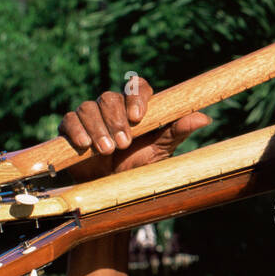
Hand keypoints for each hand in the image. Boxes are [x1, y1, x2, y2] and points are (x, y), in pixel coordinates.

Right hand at [58, 76, 210, 182]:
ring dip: (97, 128)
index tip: (137, 117)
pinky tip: (85, 146)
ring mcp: (91, 116)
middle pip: (110, 97)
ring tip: (106, 150)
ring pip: (89, 107)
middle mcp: (112, 107)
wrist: (108, 189)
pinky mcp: (71, 127)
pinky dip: (77, 130)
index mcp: (136, 108)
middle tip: (122, 144)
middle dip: (115, 120)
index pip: (136, 87)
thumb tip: (205, 118)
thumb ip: (177, 132)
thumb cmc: (137, 167)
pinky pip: (69, 119)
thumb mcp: (160, 152)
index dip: (136, 97)